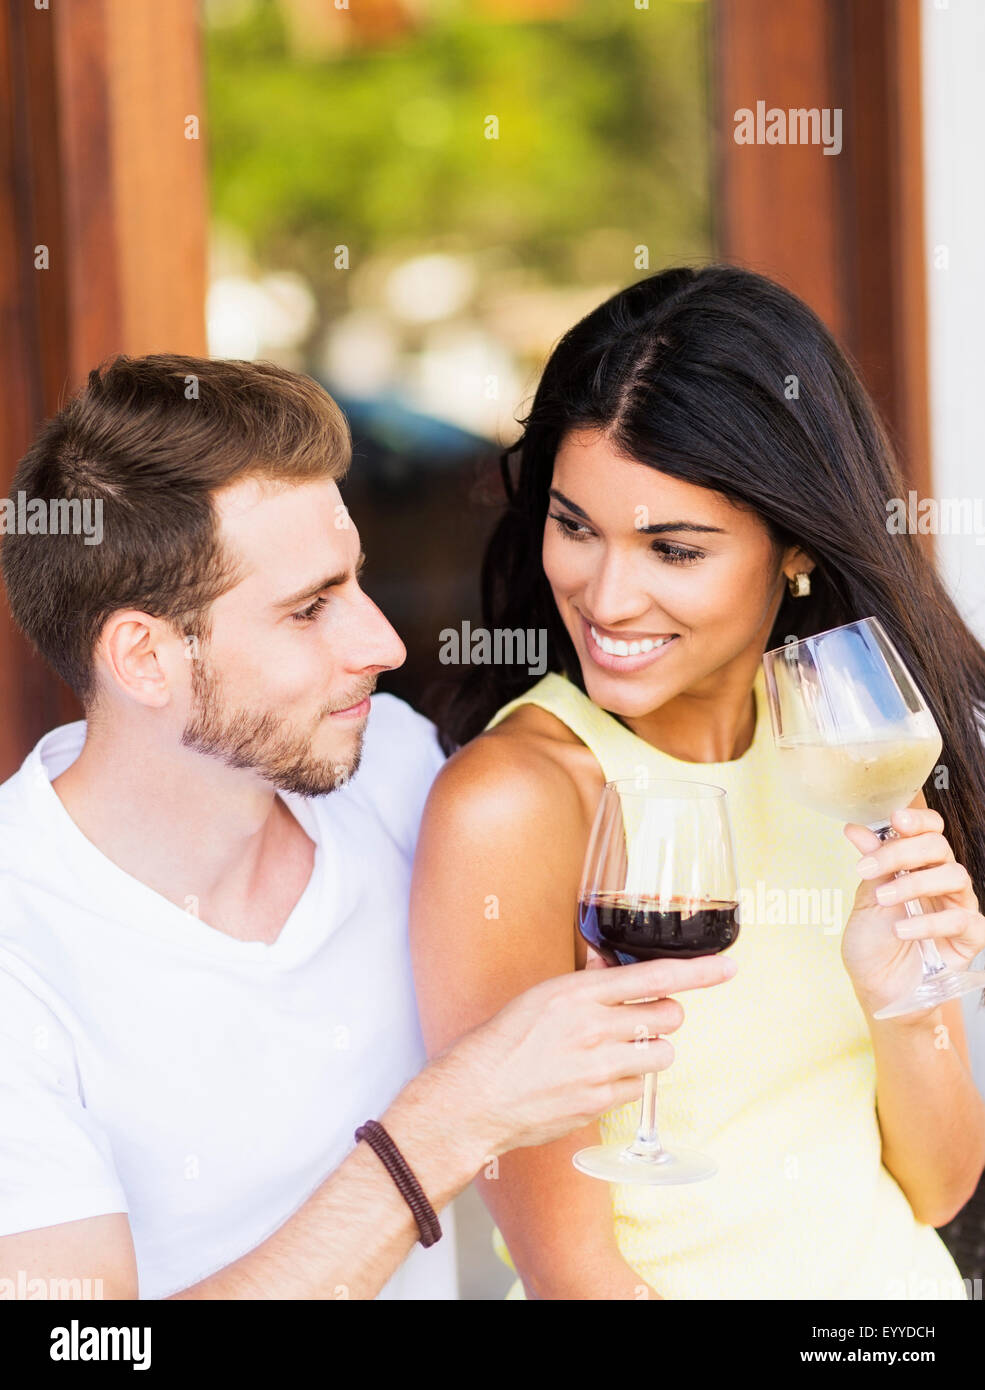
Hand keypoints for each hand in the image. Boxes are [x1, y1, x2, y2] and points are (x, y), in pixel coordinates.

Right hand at [437, 951, 737, 1157]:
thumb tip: (612, 972)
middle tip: (641, 1022)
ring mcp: (599, 1068)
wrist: (475, 1096)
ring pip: (661, 1055)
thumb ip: (584, 985)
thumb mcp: (540, 997)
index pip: (654, 975)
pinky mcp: (600, 1102)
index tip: (727, 968)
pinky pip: (639, 1089)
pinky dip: (628, 1083)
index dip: (698, 972)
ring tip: (617, 1053)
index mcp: (578, 992)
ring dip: (649, 1053)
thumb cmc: (501, 1043)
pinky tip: (598, 1079)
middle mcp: (594, 1027)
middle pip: (668, 1017)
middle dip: (663, 1018)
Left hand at [842, 806, 984, 1016]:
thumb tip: (855, 828)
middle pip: (940, 848)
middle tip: (870, 868)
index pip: (930, 831)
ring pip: (955, 877)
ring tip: (884, 900)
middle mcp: (940, 882)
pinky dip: (930, 922)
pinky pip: (962, 919)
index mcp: (917, 866)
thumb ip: (871, 864)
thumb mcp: (866, 899)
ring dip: (915, 884)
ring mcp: (958, 908)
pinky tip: (902, 929)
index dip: (919, 820)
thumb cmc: (873, 943)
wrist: (878, 989)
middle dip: (904, 852)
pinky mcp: (969, 938)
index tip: (895, 819)